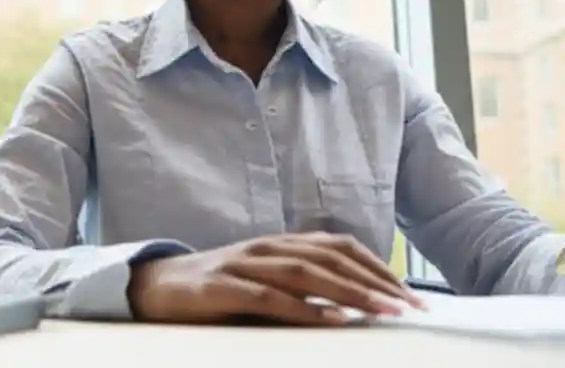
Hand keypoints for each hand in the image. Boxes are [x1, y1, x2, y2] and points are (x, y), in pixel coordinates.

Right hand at [127, 232, 423, 325]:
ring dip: (349, 293)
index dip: (377, 268)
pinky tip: (330, 320)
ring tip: (382, 311)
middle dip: (374, 283)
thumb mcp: (265, 284)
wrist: (155, 287)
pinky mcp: (222, 287)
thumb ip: (301, 290)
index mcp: (282, 244)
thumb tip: (351, 310)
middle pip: (331, 259)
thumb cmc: (217, 291)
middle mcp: (267, 247)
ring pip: (307, 273)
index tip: (408, 295)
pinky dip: (304, 309)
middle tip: (408, 308)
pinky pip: (270, 297)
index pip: (340, 248)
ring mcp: (244, 264)